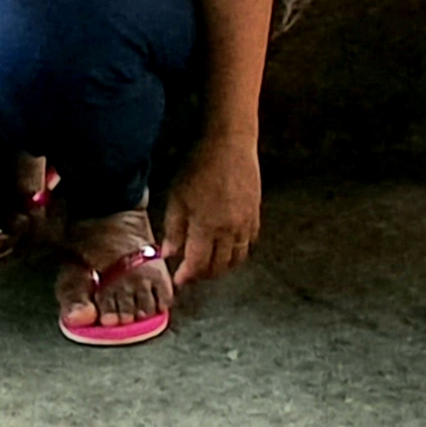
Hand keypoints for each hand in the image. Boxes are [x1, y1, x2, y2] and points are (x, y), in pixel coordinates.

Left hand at [160, 134, 262, 289]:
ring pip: (236, 259)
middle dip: (203, 275)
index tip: (179, 282)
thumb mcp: (178, 196)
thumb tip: (169, 253)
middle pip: (219, 267)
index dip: (188, 276)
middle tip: (191, 273)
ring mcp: (246, 225)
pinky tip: (226, 248)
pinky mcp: (256, 216)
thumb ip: (174, 228)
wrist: (230, 145)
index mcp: (207, 227)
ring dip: (221, 267)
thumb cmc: (199, 166)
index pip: (198, 264)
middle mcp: (230, 231)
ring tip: (207, 264)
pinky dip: (236, 253)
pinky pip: (248, 245)